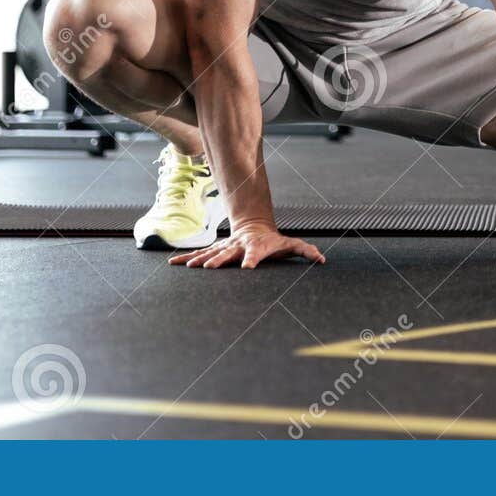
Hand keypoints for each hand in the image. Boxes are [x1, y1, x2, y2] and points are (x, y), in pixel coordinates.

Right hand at [168, 222, 325, 268]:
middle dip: (219, 260)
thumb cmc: (274, 241)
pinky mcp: (215, 250)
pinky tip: (173, 264)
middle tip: (210, 268)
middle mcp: (238, 246)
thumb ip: (305, 250)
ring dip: (200, 260)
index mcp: (256, 247)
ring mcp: (225, 247)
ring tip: (189, 268)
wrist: (254, 226)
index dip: (252, 259)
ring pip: (211, 253)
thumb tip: (322, 259)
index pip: (255, 253)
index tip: (247, 268)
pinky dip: (186, 258)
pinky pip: (199, 255)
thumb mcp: (290, 245)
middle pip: (228, 253)